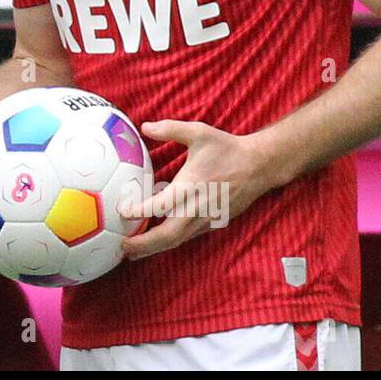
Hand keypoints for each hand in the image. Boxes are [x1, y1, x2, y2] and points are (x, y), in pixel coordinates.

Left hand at [118, 120, 282, 261]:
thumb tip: (144, 126)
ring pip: (177, 241)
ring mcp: (206, 219)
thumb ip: (170, 129)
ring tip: (132, 252)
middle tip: (122, 247)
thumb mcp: (198, 132)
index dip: (139, 212)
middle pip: (167, 235)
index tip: (122, 211)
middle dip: (143, 244)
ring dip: (154, 248)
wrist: (258, 166)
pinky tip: (156, 242)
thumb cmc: (227, 149)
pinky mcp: (213, 224)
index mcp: (190, 187)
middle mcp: (197, 208)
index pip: (160, 206)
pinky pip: (187, 237)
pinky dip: (169, 242)